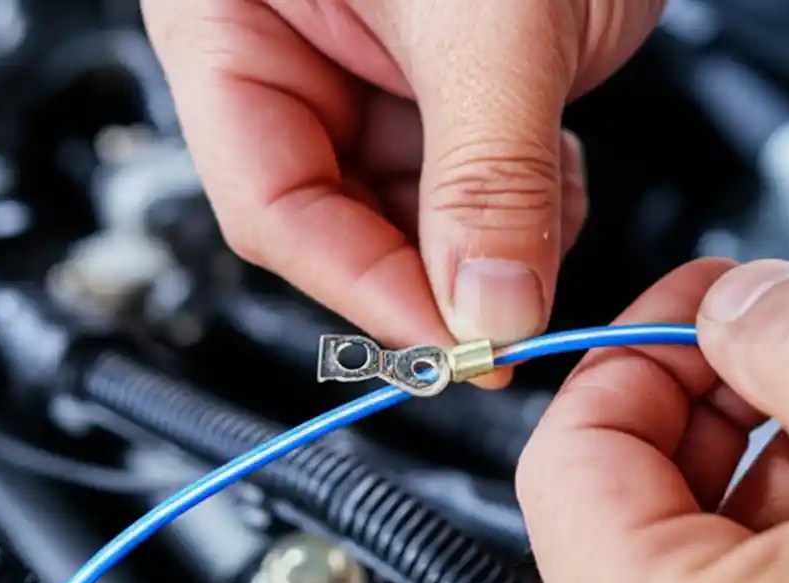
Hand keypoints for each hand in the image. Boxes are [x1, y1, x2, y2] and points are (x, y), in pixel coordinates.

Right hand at [142, 0, 663, 384]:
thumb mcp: (488, 22)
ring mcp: (370, 62)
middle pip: (335, 214)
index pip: (269, 202)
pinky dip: (520, 201)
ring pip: (410, 205)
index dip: (360, 286)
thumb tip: (484, 306)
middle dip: (429, 266)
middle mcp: (293, 50)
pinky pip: (467, 172)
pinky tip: (555, 183)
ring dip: (484, 238)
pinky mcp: (444, 71)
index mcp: (233, 22)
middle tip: (503, 312)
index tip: (446, 345)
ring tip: (541, 220)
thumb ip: (485, 173)